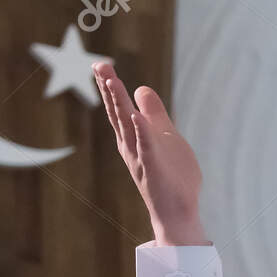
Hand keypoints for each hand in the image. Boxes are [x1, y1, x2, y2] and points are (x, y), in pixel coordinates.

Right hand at [93, 61, 205, 244]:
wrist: (178, 211)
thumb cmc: (170, 175)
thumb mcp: (165, 136)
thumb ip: (154, 113)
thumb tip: (141, 89)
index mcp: (133, 137)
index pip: (120, 108)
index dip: (110, 87)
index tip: (101, 65)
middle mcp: (132, 146)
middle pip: (118, 114)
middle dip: (109, 90)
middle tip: (98, 65)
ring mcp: (142, 158)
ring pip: (128, 128)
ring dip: (119, 104)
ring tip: (112, 81)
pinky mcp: (155, 170)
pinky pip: (147, 149)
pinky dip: (143, 133)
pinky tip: (137, 116)